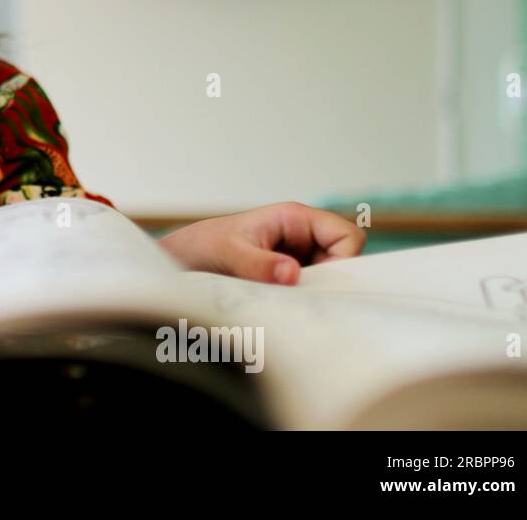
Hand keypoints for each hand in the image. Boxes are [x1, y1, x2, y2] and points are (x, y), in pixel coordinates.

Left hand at [156, 202, 365, 284]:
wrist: (180, 260)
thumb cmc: (203, 245)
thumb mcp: (228, 252)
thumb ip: (258, 263)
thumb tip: (292, 272)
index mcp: (294, 218)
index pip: (346, 236)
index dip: (343, 260)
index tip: (322, 283)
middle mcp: (301, 237)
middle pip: (342, 260)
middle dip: (330, 281)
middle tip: (305, 300)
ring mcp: (296, 258)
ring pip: (327, 279)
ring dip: (313, 294)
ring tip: (287, 304)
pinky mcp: (286, 278)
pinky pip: (309, 291)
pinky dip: (301, 301)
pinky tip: (281, 308)